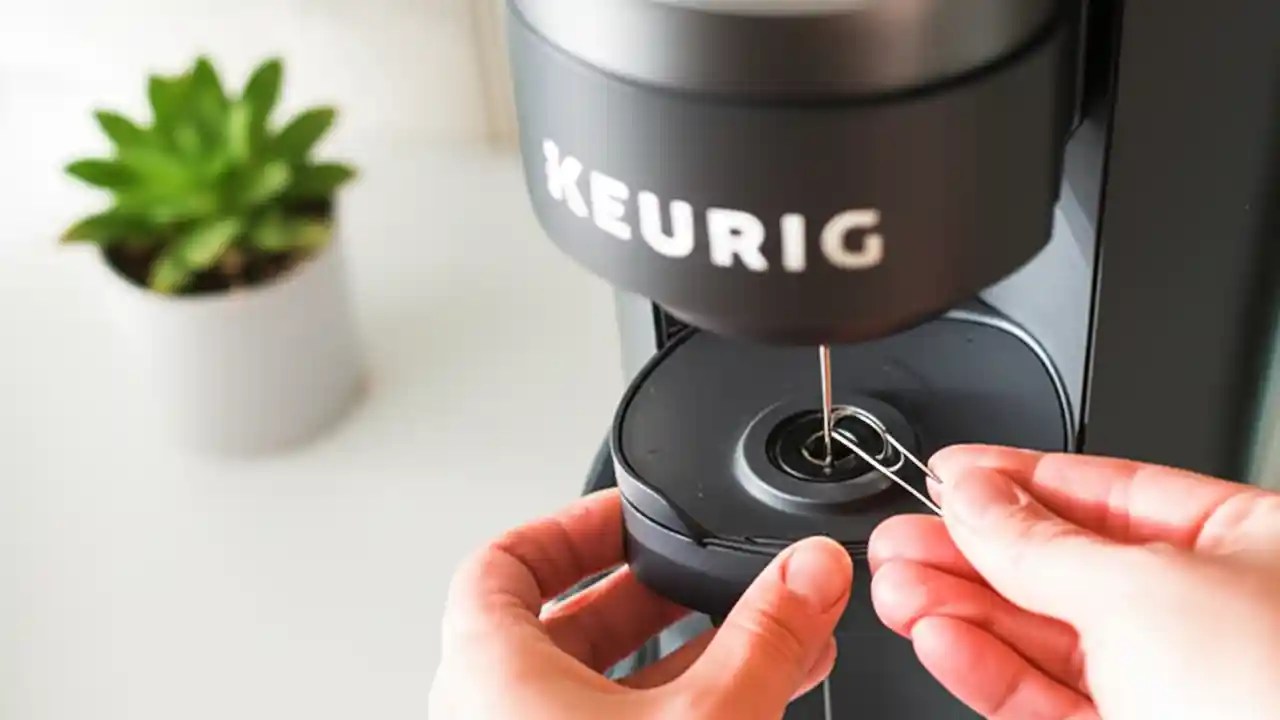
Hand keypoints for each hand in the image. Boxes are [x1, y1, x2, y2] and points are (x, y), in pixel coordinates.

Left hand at [429, 490, 852, 718]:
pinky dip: (662, 712)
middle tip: (696, 579)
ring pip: (585, 689)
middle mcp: (488, 716)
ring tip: (737, 643)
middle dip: (643, 596)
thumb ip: (764, 638)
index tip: (630, 518)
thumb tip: (808, 571)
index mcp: (488, 673)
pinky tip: (732, 706)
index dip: (570, 527)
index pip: (501, 563)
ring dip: (664, 660)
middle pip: (553, 623)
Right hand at [869, 445, 1279, 719]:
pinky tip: (941, 640)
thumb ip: (1039, 542)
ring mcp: (1174, 686)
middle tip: (904, 536)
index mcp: (1249, 546)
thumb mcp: (1140, 591)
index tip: (948, 475)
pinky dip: (988, 669)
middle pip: (1066, 565)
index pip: (1113, 491)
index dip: (1019, 478)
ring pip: (1048, 637)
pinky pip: (1047, 699)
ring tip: (898, 588)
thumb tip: (973, 493)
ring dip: (963, 610)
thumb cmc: (1276, 700)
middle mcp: (1214, 615)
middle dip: (972, 551)